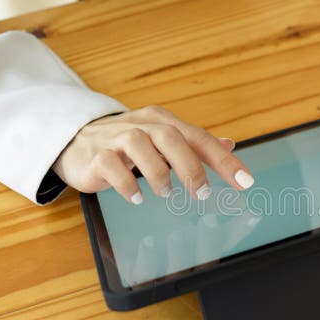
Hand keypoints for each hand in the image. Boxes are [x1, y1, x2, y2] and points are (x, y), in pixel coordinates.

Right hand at [52, 105, 253, 203]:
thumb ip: (194, 144)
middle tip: (201, 194)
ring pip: (140, 145)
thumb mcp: (162, 140)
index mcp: (162, 121)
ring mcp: (115, 138)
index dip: (224, 160)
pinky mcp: (94, 155)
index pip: (199, 137)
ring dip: (157, 173)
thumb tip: (230, 144)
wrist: (74, 140)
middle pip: (171, 137)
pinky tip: (137, 198)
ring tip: (165, 193)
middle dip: (190, 166)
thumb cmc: (126, 143)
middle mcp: (141, 125)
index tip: (245, 182)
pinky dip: (126, 184)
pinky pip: (111, 166)